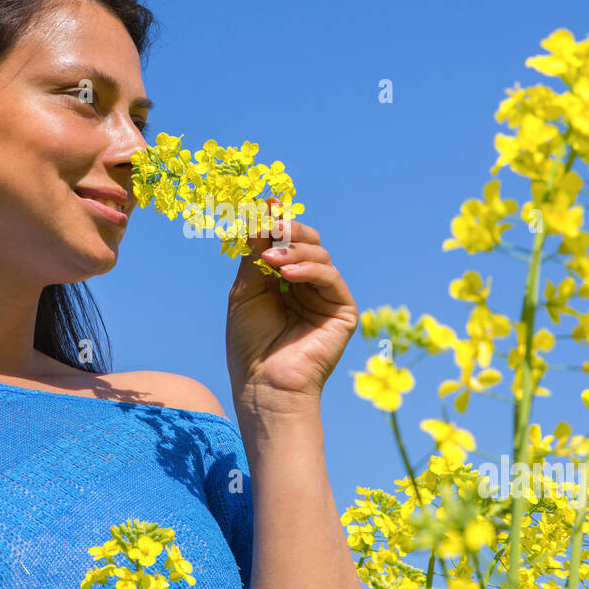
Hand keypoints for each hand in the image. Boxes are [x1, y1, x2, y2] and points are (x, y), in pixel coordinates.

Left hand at [226, 199, 358, 416]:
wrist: (264, 385)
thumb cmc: (250, 345)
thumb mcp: (246, 292)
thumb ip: (255, 255)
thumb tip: (263, 215)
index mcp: (284, 281)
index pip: (286, 242)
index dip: (278, 221)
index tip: (266, 202)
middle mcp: (308, 286)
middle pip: (307, 242)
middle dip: (288, 229)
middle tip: (271, 224)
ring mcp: (327, 297)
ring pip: (320, 254)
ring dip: (294, 250)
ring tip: (270, 259)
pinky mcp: (343, 310)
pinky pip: (331, 277)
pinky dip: (309, 269)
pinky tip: (287, 274)